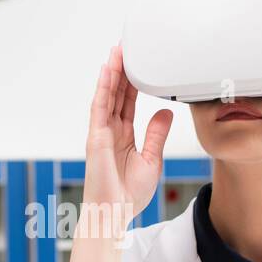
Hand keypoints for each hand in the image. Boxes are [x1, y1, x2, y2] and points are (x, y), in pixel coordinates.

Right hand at [82, 45, 173, 228]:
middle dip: (122, 70)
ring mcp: (101, 133)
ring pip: (107, 95)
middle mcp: (110, 131)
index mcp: (123, 136)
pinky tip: (108, 71)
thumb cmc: (128, 196)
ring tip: (118, 51)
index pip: (128, 102)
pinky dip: (103, 88)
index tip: (138, 62)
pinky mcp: (96, 138)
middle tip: (127, 47)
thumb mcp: (152, 159)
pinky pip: (100, 107)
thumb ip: (156, 134)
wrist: (114, 215)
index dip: (132, 81)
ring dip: (112, 72)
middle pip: (117, 93)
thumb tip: (164, 113)